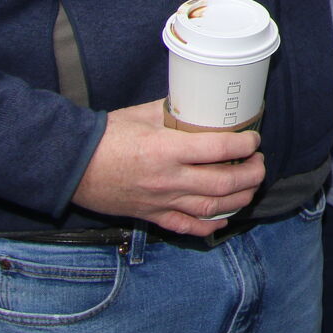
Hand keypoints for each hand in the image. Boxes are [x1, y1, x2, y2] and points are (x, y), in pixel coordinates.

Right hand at [70, 99, 264, 235]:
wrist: (73, 167)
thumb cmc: (106, 137)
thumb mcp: (142, 115)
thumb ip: (174, 113)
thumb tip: (199, 104)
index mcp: (166, 149)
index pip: (218, 149)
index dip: (244, 144)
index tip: (253, 139)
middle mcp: (168, 179)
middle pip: (222, 183)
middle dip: (250, 174)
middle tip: (259, 163)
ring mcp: (161, 202)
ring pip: (212, 208)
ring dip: (239, 199)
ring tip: (251, 187)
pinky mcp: (153, 216)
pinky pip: (187, 227)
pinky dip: (210, 226)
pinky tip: (224, 218)